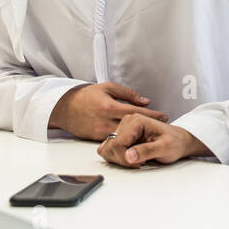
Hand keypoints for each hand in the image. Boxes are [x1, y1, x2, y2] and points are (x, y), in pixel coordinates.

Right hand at [49, 82, 167, 140]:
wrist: (64, 108)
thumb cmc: (86, 96)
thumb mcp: (107, 88)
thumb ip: (128, 94)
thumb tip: (145, 101)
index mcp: (110, 107)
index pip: (136, 112)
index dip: (152, 114)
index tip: (164, 116)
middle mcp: (106, 121)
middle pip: (133, 127)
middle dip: (149, 127)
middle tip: (163, 127)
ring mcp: (100, 132)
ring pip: (125, 136)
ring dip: (139, 136)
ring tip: (153, 134)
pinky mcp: (96, 139)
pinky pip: (115, 141)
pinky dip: (126, 140)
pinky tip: (136, 140)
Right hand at [97, 114, 209, 166]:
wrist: (179, 141)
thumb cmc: (175, 142)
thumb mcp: (165, 148)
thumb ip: (147, 151)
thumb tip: (129, 156)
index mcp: (136, 121)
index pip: (117, 144)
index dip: (125, 158)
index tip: (139, 162)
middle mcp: (126, 122)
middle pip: (110, 147)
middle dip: (122, 159)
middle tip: (140, 161)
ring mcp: (122, 129)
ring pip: (107, 149)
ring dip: (119, 159)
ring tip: (136, 159)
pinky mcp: (120, 136)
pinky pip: (108, 150)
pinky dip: (116, 158)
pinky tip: (131, 157)